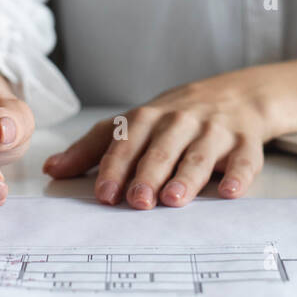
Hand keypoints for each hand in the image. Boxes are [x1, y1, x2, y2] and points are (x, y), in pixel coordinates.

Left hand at [41, 72, 269, 208]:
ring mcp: (215, 131)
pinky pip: (244, 160)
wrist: (236, 94)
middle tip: (136, 201)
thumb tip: (51, 169)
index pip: (126, 142)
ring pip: (199, 155)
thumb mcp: (133, 125)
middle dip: (148, 175)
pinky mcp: (245, 142)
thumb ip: (92, 148)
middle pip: (161, 150)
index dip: (114, 167)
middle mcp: (180, 122)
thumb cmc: (174, 119)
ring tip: (173, 200)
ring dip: (186, 177)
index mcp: (148, 118)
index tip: (104, 193)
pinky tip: (229, 191)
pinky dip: (238, 175)